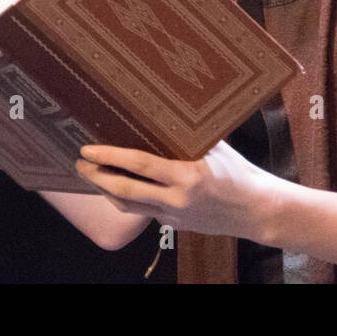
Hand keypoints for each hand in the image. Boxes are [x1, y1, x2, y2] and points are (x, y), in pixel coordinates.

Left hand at [76, 141, 281, 242]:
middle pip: (124, 190)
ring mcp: (173, 216)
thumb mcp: (217, 148)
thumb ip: (191, 136)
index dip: (110, 157)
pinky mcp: (175, 226)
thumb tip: (169, 109)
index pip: (138, 165)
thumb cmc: (239, 172)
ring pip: (129, 206)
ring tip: (93, 176)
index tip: (88, 149)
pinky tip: (120, 189)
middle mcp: (176, 199)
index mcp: (186, 175)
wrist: (257, 210)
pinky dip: (128, 200)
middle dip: (97, 177)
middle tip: (80, 164)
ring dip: (107, 191)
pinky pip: (144, 212)